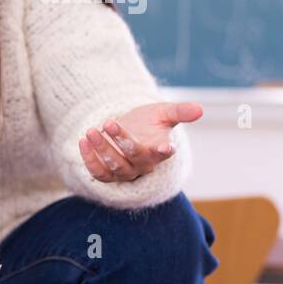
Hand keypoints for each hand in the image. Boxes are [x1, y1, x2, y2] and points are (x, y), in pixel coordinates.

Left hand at [78, 101, 202, 182]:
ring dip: (101, 149)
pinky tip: (83, 141)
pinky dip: (89, 159)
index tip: (167, 146)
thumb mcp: (163, 113)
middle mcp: (143, 164)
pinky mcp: (108, 174)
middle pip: (134, 157)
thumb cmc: (149, 122)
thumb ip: (180, 111)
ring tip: (91, 131)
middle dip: (120, 140)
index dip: (165, 151)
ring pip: (114, 166)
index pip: (163, 154)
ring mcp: (125, 171)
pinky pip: (98, 172)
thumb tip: (200, 109)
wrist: (129, 130)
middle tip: (108, 123)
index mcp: (159, 151)